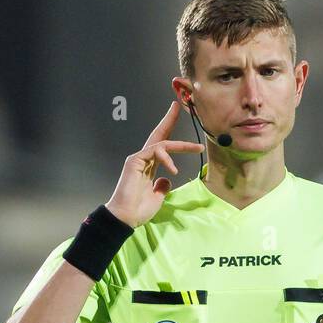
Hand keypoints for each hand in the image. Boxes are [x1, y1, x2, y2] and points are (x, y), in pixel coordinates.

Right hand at [105, 100, 204, 227]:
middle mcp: (142, 159)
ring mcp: (138, 159)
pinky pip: (155, 152)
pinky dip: (167, 158)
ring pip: (162, 144)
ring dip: (182, 144)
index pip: (161, 147)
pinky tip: (174, 169)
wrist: (125, 217)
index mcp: (148, 166)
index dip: (169, 133)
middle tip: (176, 106)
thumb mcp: (157, 197)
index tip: (177, 118)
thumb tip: (167, 179)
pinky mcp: (135, 161)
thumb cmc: (138, 210)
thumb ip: (162, 186)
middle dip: (168, 120)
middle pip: (157, 135)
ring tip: (197, 148)